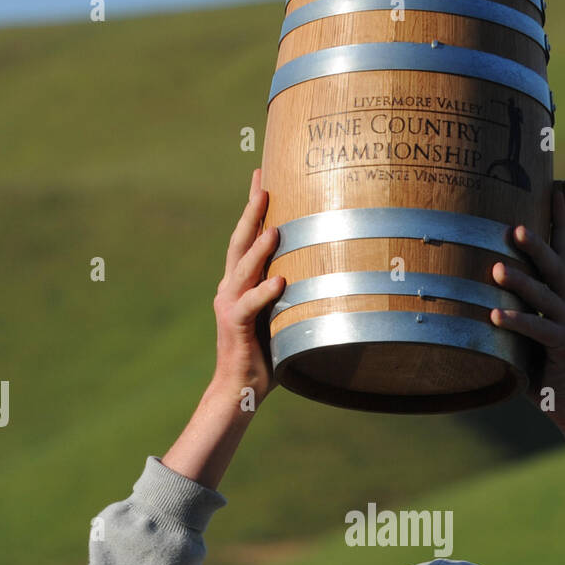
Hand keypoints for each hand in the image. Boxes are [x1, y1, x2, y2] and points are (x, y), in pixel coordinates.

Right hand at [212, 168, 285, 406]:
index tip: (263, 175)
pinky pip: (249, 306)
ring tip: (275, 227)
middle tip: (264, 182)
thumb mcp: (285, 317)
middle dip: (252, 211)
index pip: (247, 238)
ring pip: (242, 269)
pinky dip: (264, 293)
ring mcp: (229, 306)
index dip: (254, 208)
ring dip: (258, 248)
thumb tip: (335, 275)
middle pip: (239, 241)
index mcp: (240, 283)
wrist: (240, 389)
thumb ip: (298, 295)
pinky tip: (280, 281)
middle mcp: (230, 288)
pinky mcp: (233, 327)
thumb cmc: (267, 355)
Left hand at [489, 185, 564, 424]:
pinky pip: (538, 330)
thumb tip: (477, 298)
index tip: (555, 191)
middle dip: (536, 244)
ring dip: (521, 280)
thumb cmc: (549, 374)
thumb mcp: (530, 340)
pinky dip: (516, 321)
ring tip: (496, 267)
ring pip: (546, 295)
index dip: (559, 223)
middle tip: (514, 226)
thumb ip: (515, 318)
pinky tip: (495, 314)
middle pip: (556, 266)